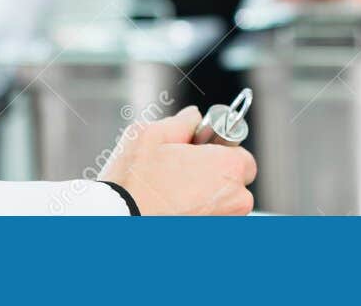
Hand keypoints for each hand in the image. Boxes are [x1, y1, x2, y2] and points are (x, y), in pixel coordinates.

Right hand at [99, 106, 255, 214]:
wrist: (117, 225)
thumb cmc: (135, 183)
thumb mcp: (151, 135)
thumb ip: (181, 122)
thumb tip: (193, 118)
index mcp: (228, 169)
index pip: (243, 158)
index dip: (221, 154)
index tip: (202, 155)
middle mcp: (236, 201)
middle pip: (235, 185)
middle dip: (215, 178)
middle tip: (183, 175)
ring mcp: (226, 226)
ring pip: (223, 208)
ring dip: (206, 201)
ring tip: (173, 197)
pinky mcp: (211, 242)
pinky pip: (210, 224)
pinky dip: (197, 219)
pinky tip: (172, 214)